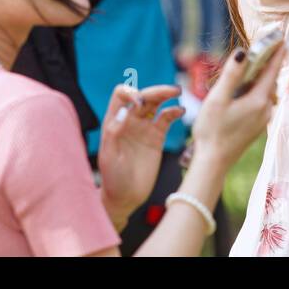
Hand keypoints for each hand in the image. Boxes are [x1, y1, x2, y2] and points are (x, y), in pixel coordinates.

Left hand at [97, 84, 184, 226]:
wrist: (126, 197)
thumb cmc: (112, 179)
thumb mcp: (109, 157)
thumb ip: (113, 134)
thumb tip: (124, 112)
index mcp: (114, 121)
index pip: (121, 95)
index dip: (131, 92)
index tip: (140, 102)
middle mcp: (129, 121)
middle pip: (143, 96)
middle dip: (155, 90)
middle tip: (171, 91)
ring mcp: (144, 128)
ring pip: (155, 104)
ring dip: (165, 95)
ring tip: (177, 93)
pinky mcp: (156, 137)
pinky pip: (166, 118)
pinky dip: (174, 111)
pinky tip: (180, 110)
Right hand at [190, 44, 285, 170]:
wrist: (213, 162)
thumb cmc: (212, 130)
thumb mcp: (218, 99)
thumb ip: (232, 74)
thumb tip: (243, 52)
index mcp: (258, 101)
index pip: (271, 71)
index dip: (276, 52)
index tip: (281, 37)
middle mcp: (265, 109)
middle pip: (270, 80)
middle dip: (268, 62)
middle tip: (266, 44)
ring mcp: (262, 119)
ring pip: (265, 91)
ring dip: (261, 76)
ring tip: (256, 61)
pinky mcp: (256, 125)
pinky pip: (260, 100)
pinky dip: (256, 88)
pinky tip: (245, 86)